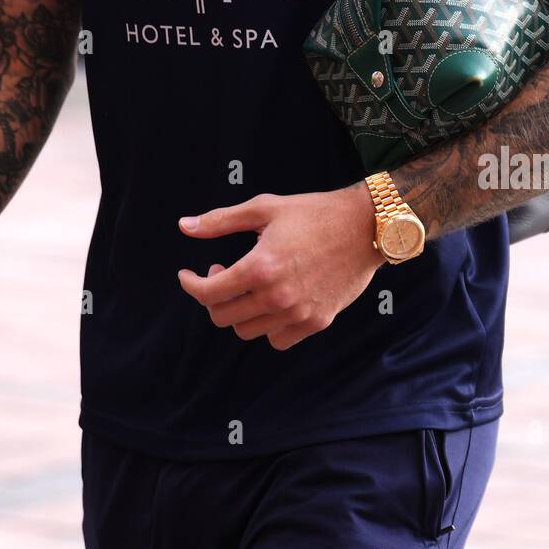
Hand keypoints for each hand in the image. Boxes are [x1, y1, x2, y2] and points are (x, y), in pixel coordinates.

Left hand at [177, 182, 384, 350]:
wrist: (365, 227)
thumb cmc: (313, 213)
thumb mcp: (264, 208)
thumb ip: (220, 221)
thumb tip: (184, 226)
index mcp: (260, 266)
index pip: (209, 293)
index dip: (191, 285)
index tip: (188, 275)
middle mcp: (276, 296)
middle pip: (223, 317)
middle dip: (213, 297)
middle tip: (222, 274)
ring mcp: (298, 313)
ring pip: (248, 331)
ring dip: (239, 311)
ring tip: (248, 286)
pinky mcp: (317, 322)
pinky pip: (277, 340)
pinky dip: (268, 326)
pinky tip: (271, 302)